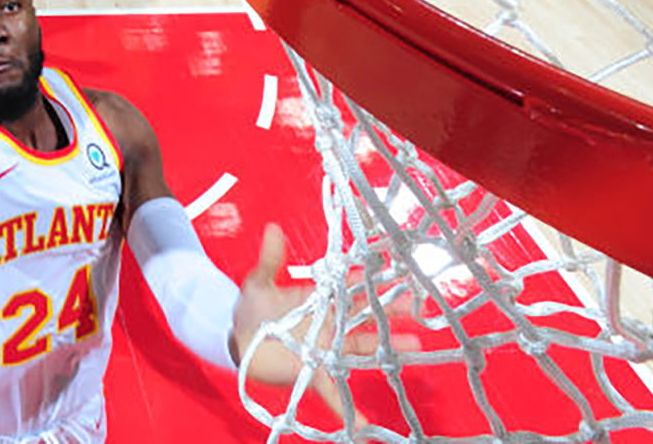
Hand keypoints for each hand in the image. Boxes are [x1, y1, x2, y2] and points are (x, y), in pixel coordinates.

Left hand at [233, 225, 398, 427]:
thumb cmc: (251, 310)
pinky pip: (333, 391)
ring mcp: (325, 348)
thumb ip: (271, 260)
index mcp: (320, 300)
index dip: (370, 282)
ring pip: (361, 347)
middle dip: (390, 311)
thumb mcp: (259, 283)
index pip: (349, 288)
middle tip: (417, 305)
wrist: (235, 338)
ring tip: (415, 347)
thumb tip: (273, 229)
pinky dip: (347, 408)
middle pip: (364, 316)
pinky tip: (363, 425)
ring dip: (387, 349)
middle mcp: (329, 324)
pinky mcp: (314, 371)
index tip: (394, 273)